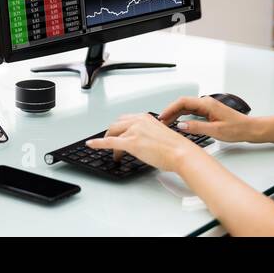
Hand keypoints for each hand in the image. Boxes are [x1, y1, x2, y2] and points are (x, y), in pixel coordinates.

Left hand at [86, 113, 202, 172]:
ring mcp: (133, 131)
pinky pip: (108, 142)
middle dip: (112, 135)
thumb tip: (142, 141)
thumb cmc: (176, 148)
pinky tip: (91, 144)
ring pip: (113, 134)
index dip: (119, 128)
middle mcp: (138, 121)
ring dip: (110, 143)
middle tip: (111, 144)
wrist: (182, 153)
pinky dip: (98, 143)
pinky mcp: (130, 142)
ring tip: (115, 155)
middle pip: (116, 125)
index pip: (125, 120)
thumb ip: (148, 134)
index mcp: (146, 118)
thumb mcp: (160, 134)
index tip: (116, 133)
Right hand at [158, 96, 259, 142]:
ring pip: (186, 108)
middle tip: (162, 122)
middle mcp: (206, 103)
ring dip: (176, 114)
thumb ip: (197, 127)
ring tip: (167, 123)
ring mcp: (208, 107)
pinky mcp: (209, 112)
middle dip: (170, 112)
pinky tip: (179, 123)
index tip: (162, 116)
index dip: (170, 109)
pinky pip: (192, 112)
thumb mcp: (216, 130)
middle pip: (183, 104)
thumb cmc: (238, 128)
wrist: (250, 129)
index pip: (183, 102)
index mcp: (207, 104)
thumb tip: (181, 125)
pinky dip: (183, 116)